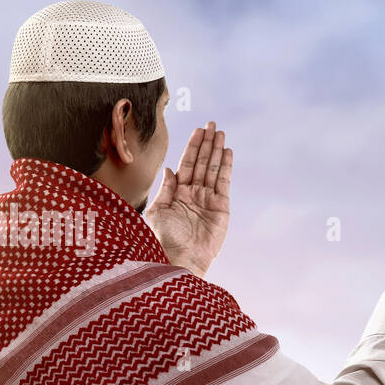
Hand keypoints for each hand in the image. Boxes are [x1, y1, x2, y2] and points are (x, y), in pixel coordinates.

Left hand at [146, 122, 231, 277]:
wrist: (179, 260)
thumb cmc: (163, 240)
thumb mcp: (157, 211)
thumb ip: (165, 189)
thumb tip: (169, 169)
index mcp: (177, 193)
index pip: (187, 164)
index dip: (192, 147)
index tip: (198, 130)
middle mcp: (194, 194)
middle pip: (202, 163)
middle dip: (207, 144)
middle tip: (212, 124)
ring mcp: (208, 201)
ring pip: (213, 169)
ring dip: (217, 151)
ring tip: (221, 133)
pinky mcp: (221, 208)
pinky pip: (223, 183)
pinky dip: (226, 167)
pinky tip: (227, 153)